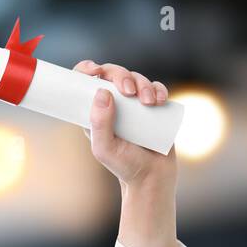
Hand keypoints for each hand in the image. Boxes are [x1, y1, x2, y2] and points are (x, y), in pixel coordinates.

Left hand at [74, 60, 177, 190]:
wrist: (152, 176)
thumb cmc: (124, 165)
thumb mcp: (105, 148)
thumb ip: (100, 123)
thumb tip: (101, 92)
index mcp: (95, 113)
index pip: (86, 85)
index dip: (86, 71)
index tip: (93, 70)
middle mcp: (113, 105)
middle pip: (113, 75)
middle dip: (121, 75)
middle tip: (128, 91)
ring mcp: (134, 105)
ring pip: (136, 79)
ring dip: (143, 84)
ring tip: (149, 103)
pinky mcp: (153, 106)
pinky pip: (156, 88)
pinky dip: (158, 89)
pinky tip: (159, 100)